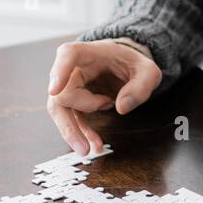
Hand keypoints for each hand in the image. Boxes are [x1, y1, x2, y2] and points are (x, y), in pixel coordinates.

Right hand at [47, 40, 161, 155]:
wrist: (125, 65)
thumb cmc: (132, 63)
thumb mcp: (148, 71)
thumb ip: (141, 86)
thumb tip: (122, 107)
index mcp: (87, 53)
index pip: (68, 54)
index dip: (59, 72)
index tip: (54, 90)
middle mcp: (73, 69)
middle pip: (61, 93)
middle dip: (71, 120)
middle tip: (83, 144)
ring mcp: (70, 86)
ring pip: (61, 110)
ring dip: (73, 132)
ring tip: (88, 150)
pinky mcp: (75, 101)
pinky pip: (72, 119)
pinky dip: (83, 133)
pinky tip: (95, 145)